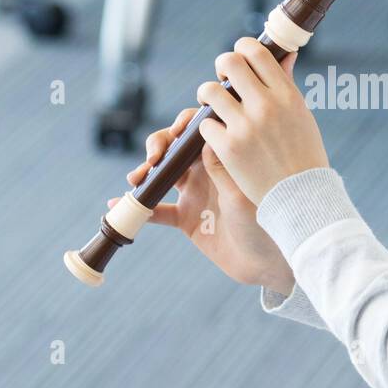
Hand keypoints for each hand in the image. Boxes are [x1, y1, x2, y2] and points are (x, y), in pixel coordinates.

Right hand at [110, 96, 295, 293]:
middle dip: (159, 145)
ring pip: (161, 173)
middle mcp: (209, 170)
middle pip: (175, 147)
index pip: (200, 129)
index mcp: (226, 156)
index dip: (183, 125)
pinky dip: (137, 207)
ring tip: (136, 179)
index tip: (175, 134)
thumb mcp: (243, 193)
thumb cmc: (267, 221)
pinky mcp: (187, 218)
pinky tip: (117, 204)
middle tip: (154, 157)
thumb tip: (206, 138)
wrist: (269, 262)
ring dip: (144, 172)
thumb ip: (222, 168)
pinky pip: (156, 210)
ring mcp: (196, 193)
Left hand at [196, 37, 329, 205]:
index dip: (242, 49)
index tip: (240, 60)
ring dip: (209, 96)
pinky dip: (209, 129)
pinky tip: (219, 136)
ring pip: (209, 91)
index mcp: (286, 94)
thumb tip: (285, 53)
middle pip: (229, 62)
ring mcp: (245, 126)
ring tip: (214, 107)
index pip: (255, 51)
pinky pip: (205, 125)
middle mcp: (265, 105)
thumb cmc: (304, 155)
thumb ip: (286, 83)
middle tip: (223, 81)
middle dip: (221, 67)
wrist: (301, 197)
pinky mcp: (228, 148)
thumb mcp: (302, 114)